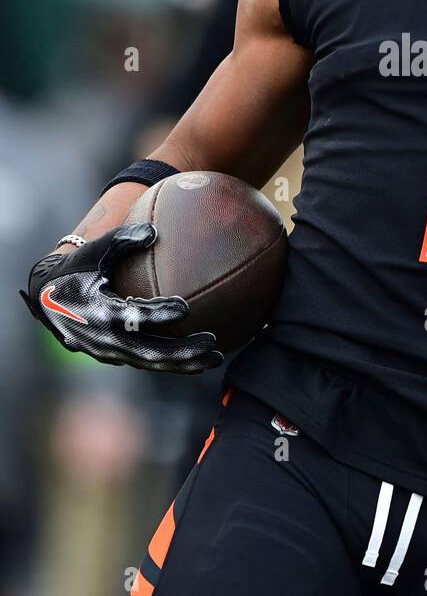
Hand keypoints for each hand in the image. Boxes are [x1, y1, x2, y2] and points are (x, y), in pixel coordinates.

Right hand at [20, 223, 221, 373]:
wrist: (44, 298)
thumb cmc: (74, 269)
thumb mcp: (93, 252)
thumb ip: (122, 239)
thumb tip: (154, 232)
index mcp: (98, 312)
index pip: (133, 317)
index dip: (159, 315)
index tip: (186, 308)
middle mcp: (104, 338)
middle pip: (148, 351)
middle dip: (183, 351)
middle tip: (213, 344)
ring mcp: (107, 351)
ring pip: (149, 363)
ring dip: (183, 363)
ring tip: (215, 358)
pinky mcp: (112, 356)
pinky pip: (144, 362)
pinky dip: (170, 363)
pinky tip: (196, 359)